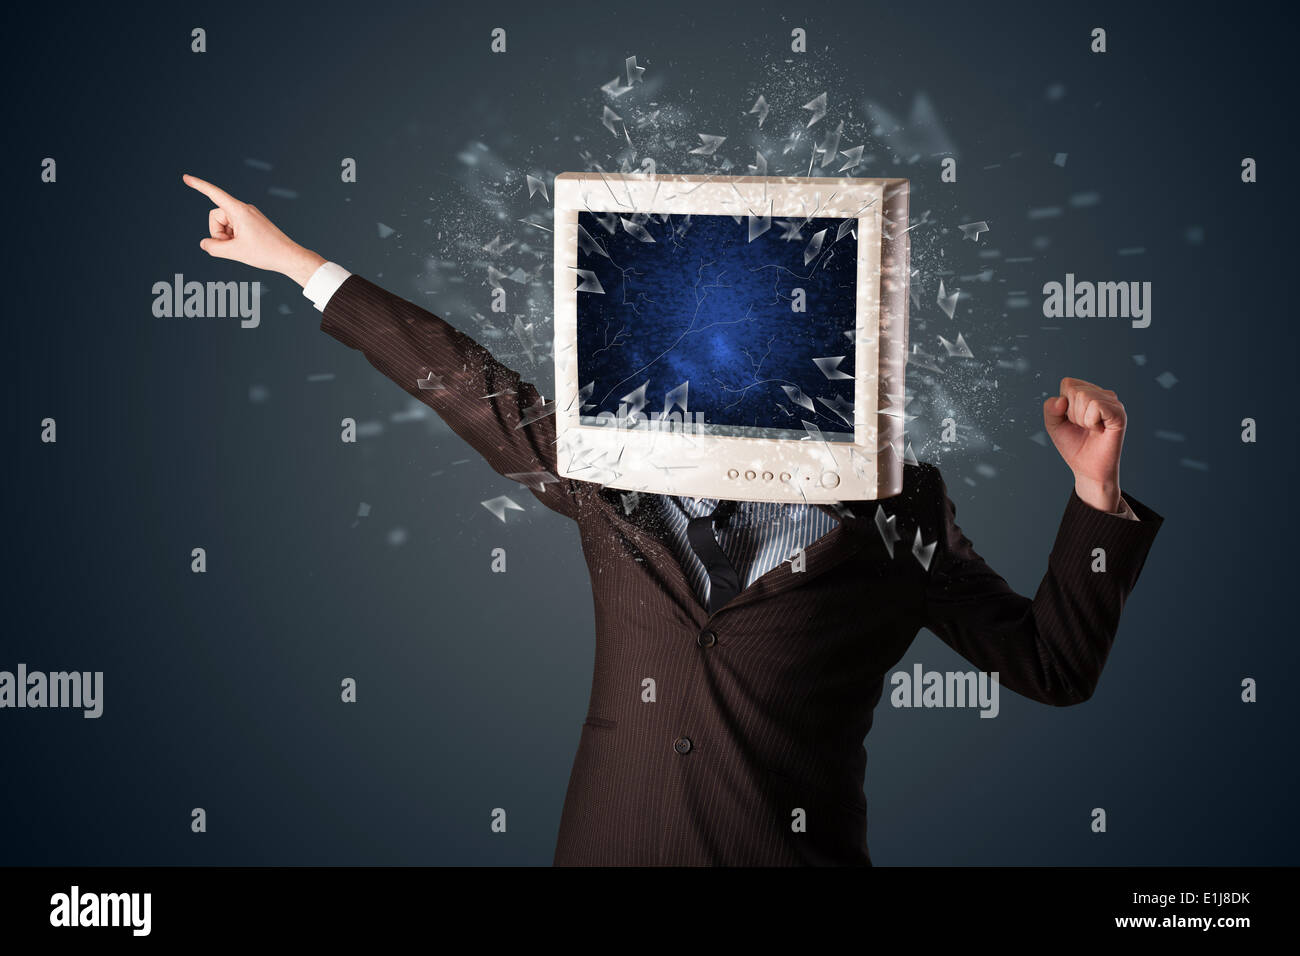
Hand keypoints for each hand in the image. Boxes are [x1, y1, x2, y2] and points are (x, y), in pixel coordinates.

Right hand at [183, 174, 324, 286]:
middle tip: (232, 246)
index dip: (199, 186)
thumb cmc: (266, 253)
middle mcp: (244, 209)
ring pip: (224, 224)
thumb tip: (205, 243)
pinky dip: (234, 238)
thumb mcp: (235, 252)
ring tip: (241, 247)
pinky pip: (234, 227)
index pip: (215, 194)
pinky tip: (246, 246)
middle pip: (216, 216)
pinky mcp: (252, 222)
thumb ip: (213, 247)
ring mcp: (248, 215)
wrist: (288, 257)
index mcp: (239, 210)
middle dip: (218, 232)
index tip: (186, 177)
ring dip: (226, 236)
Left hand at [1042, 377, 1126, 512]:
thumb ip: (1050, 409)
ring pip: (1085, 396)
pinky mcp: (1119, 414)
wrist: (1088, 469)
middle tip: (1083, 427)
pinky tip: (1099, 430)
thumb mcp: (1054, 425)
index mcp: (1088, 393)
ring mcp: (1113, 403)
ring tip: (1091, 429)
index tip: (1072, 420)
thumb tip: (1061, 400)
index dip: (1063, 405)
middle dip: (1072, 413)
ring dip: (1081, 419)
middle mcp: (1103, 395)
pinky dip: (1090, 421)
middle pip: (1075, 390)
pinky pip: (1096, 406)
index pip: (1068, 383)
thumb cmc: (1074, 446)